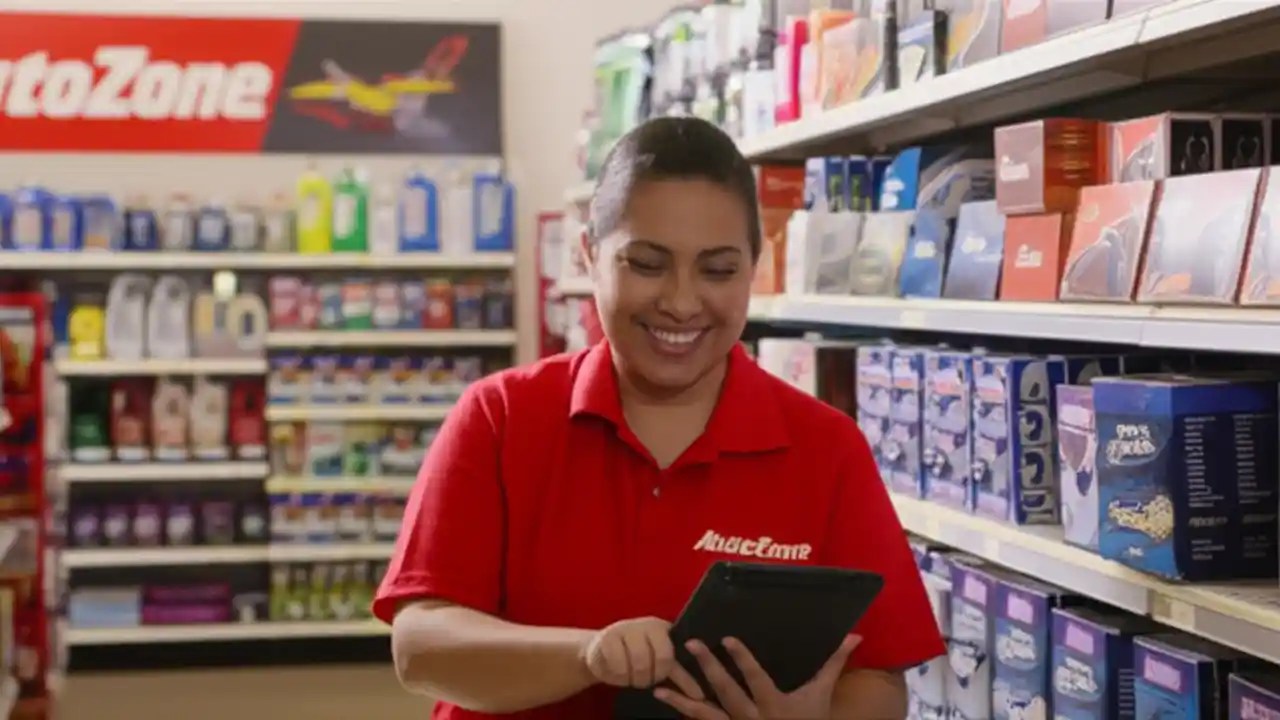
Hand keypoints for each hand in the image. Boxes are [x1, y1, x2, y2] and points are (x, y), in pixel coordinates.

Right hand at [580, 616, 705, 699]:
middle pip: (661, 658)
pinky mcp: (607, 637)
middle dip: (654, 676)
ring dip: (635, 679)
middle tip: (647, 682)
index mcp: (663, 629)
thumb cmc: (633, 656)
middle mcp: (647, 625)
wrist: (598, 650)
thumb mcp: (657, 661)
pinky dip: (619, 676)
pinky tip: (618, 672)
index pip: (674, 655)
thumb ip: (676, 672)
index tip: (693, 695)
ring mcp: (626, 628)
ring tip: (632, 679)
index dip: (681, 677)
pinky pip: (619, 665)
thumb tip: (700, 694)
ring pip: (639, 664)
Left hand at [654, 634, 860, 719]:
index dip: (742, 660)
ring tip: (659, 687)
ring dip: (681, 701)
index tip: (726, 639)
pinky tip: (666, 703)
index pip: (756, 680)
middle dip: (708, 669)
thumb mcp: (820, 696)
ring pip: (705, 715)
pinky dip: (685, 717)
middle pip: (726, 693)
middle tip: (691, 645)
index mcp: (775, 705)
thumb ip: (832, 664)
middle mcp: (752, 719)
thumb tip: (854, 636)